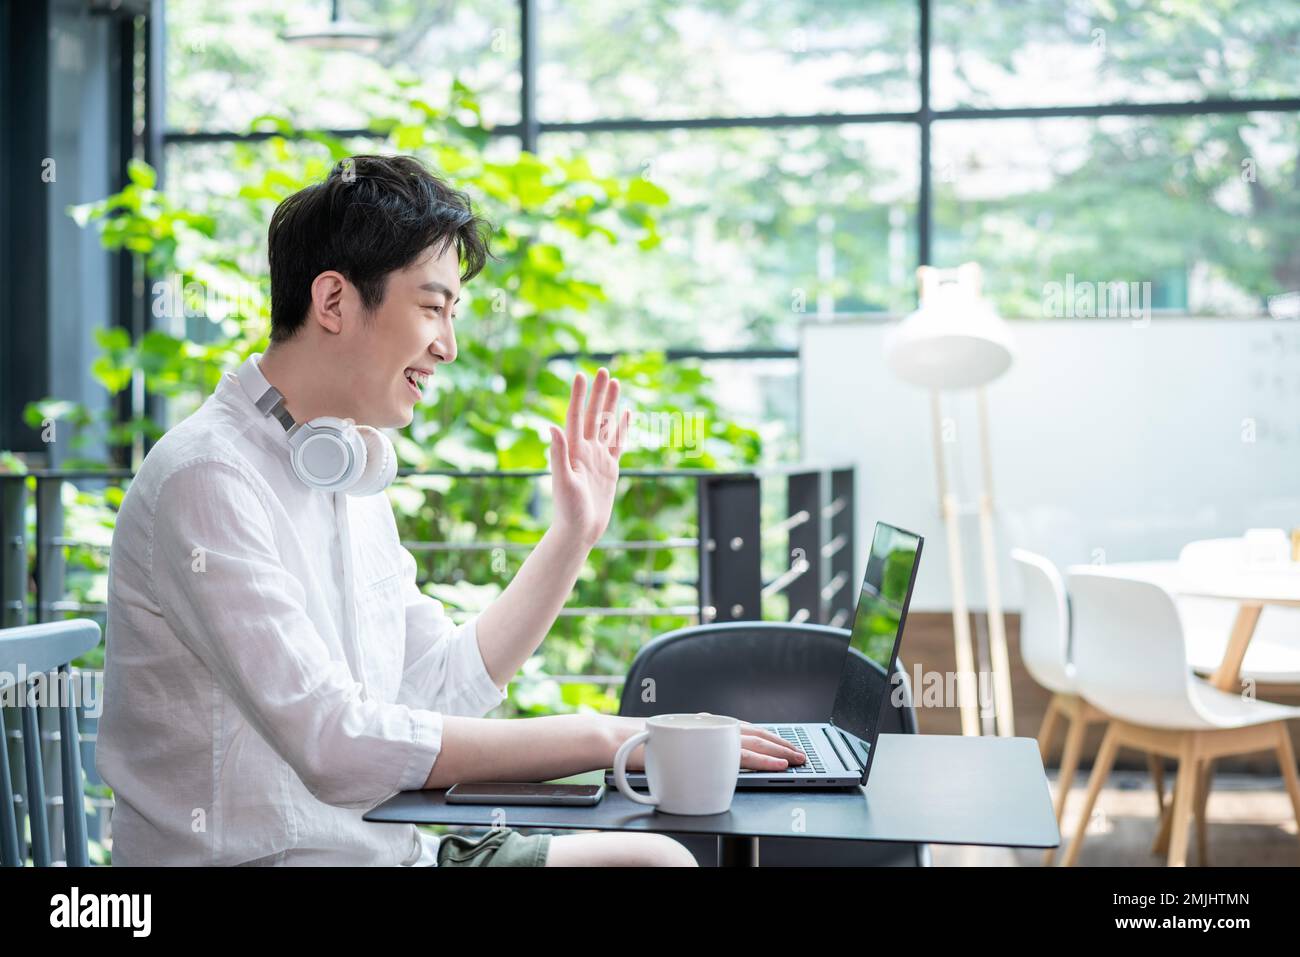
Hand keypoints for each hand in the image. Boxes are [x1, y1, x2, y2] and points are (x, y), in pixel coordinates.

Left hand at [548, 368, 628, 546]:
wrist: (579, 531)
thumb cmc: (568, 510)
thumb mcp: (563, 482)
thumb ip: (558, 454)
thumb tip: (551, 427)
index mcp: (573, 451)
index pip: (576, 417)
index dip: (578, 396)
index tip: (580, 375)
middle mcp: (584, 451)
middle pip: (593, 416)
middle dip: (598, 393)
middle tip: (603, 370)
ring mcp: (597, 459)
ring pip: (606, 425)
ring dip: (610, 405)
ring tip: (615, 383)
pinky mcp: (609, 469)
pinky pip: (617, 443)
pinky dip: (622, 427)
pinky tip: (626, 413)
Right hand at [614, 715, 806, 771]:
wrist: (615, 740)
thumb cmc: (638, 746)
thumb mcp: (670, 746)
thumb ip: (690, 749)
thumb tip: (704, 761)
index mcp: (703, 724)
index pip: (743, 728)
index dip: (767, 736)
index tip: (784, 745)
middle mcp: (707, 724)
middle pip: (753, 733)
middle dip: (780, 744)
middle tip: (800, 754)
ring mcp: (705, 733)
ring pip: (752, 741)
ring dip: (778, 751)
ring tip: (796, 759)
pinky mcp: (702, 747)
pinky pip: (739, 754)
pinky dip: (761, 759)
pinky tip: (776, 764)